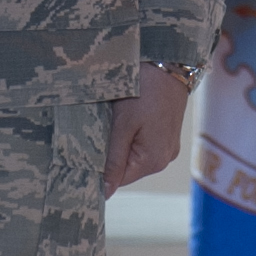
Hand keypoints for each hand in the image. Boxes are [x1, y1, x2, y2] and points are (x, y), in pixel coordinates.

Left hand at [105, 63, 193, 191]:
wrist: (169, 63)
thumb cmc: (144, 91)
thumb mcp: (123, 125)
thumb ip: (114, 160)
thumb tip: (105, 192)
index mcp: (153, 161)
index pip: (118, 180)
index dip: (101, 168)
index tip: (86, 152)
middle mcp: (164, 159)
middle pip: (128, 168)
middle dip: (111, 154)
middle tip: (99, 131)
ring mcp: (169, 146)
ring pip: (135, 155)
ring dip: (121, 144)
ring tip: (114, 122)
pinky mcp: (168, 134)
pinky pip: (145, 144)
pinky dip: (133, 136)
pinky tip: (128, 119)